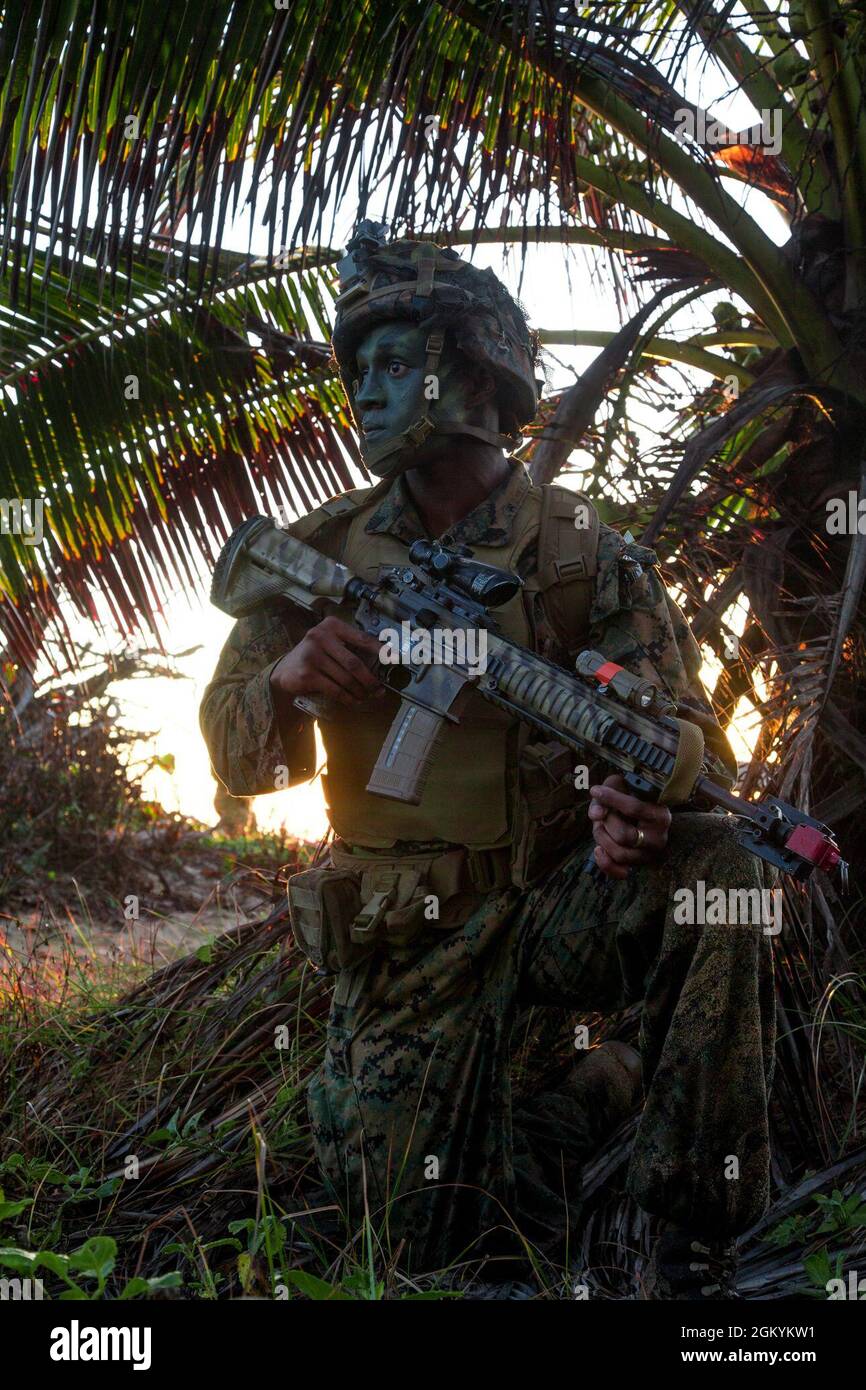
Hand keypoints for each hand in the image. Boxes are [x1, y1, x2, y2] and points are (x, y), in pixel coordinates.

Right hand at [270, 616, 385, 707]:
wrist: (285, 670)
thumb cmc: (313, 657)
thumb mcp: (329, 644)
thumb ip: (349, 647)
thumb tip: (381, 660)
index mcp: (331, 626)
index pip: (362, 638)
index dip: (380, 650)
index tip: (395, 658)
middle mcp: (320, 637)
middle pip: (354, 663)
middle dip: (370, 679)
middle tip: (379, 689)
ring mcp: (312, 655)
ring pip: (345, 678)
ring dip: (359, 691)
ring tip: (365, 697)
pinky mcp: (307, 674)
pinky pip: (335, 689)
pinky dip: (347, 698)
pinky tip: (353, 701)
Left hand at [587, 774, 671, 879]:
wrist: (638, 814)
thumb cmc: (629, 796)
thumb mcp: (621, 787)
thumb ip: (606, 794)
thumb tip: (596, 815)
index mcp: (661, 816)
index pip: (634, 809)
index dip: (611, 799)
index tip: (595, 790)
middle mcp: (659, 839)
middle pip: (624, 836)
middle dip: (606, 823)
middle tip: (603, 813)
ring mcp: (649, 855)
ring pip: (620, 854)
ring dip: (602, 839)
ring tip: (599, 826)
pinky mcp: (637, 866)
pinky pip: (620, 873)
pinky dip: (605, 863)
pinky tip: (598, 849)